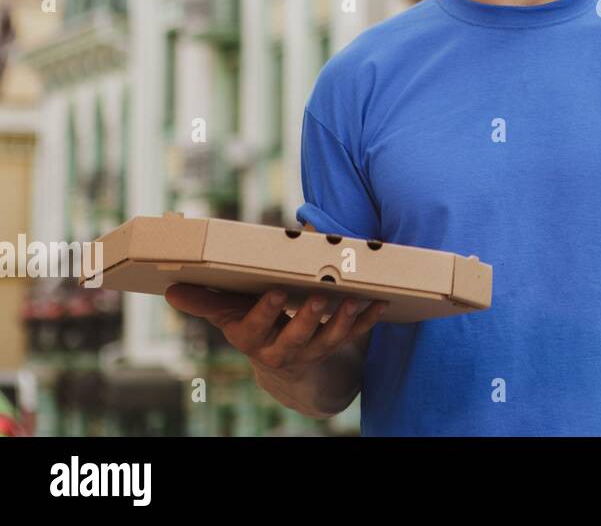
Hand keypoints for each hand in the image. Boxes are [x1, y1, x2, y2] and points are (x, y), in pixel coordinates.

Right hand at [164, 285, 386, 382]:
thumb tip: (171, 289)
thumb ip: (205, 300)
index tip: (277, 292)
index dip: (266, 312)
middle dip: (307, 319)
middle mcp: (280, 351)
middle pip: (295, 338)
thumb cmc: (251, 323)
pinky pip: (352, 337)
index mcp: (250, 338)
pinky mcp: (333, 348)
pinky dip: (366, 321)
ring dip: (342, 321)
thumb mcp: (227, 314)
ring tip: (351, 300)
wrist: (279, 361)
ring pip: (327, 340)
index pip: (256, 327)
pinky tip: (378, 304)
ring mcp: (309, 352)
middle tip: (319, 297)